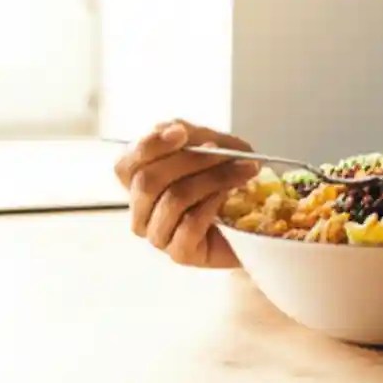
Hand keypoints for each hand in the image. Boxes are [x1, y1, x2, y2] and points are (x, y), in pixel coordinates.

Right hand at [114, 120, 257, 267]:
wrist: (256, 225)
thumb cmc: (228, 185)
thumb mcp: (214, 150)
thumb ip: (193, 136)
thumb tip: (175, 129)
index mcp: (140, 184)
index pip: (126, 165)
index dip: (148, 146)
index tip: (181, 132)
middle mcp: (142, 212)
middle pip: (148, 181)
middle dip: (189, 161)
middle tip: (224, 152)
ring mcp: (158, 235)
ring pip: (173, 200)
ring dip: (212, 179)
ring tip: (244, 169)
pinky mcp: (180, 254)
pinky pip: (189, 225)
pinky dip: (213, 203)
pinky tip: (230, 194)